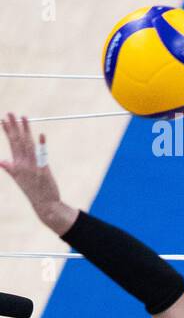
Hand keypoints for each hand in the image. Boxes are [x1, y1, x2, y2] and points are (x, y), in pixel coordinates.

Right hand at [0, 113, 69, 230]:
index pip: (12, 143)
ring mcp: (33, 167)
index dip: (8, 131)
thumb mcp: (19, 179)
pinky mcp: (43, 171)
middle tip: (9, 112)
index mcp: (17, 164)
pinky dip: (42, 145)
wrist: (45, 204)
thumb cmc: (33, 190)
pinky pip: (42, 156)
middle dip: (13, 126)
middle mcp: (23, 164)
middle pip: (18, 141)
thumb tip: (0, 161)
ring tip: (24, 117)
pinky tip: (41, 135)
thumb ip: (10, 168)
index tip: (3, 119)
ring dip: (26, 130)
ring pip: (28, 145)